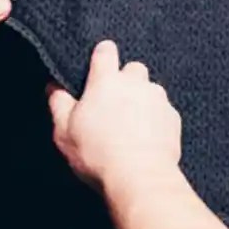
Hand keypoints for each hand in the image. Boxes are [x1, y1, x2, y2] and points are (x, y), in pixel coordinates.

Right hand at [47, 40, 181, 192]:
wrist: (140, 177)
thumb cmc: (97, 154)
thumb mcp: (64, 131)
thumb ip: (59, 104)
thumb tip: (54, 86)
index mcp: (106, 81)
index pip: (106, 51)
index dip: (102, 54)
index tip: (100, 63)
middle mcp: (136, 83)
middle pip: (133, 68)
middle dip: (125, 80)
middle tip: (114, 103)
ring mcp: (158, 99)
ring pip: (151, 88)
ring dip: (142, 99)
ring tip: (131, 124)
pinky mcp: (173, 118)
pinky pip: (164, 110)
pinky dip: (156, 118)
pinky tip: (147, 137)